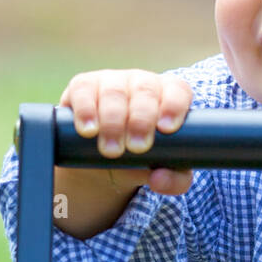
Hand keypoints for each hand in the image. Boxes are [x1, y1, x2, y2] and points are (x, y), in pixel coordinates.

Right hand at [58, 69, 194, 195]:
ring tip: (110, 149)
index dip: (173, 106)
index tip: (166, 129)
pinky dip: (86, 110)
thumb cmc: (141, 158)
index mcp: (169, 95)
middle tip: (137, 148)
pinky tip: (88, 129)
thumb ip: (174, 179)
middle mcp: (142, 83)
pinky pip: (84, 90)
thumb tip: (159, 179)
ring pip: (114, 92)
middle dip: (141, 120)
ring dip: (113, 121)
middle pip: (145, 91)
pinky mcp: (83, 86)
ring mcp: (112, 81)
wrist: (101, 160)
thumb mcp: (161, 169)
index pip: (178, 91)